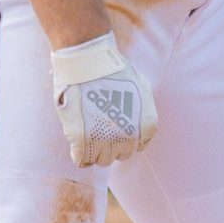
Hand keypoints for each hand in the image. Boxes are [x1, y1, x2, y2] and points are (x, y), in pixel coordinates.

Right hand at [50, 35, 156, 167]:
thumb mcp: (141, 87)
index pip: (138, 146)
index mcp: (146, 126)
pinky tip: (77, 143)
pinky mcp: (82, 140)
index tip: (115, 125)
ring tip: (88, 132)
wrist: (89, 61)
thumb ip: (142, 109)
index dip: (125, 136)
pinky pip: (82, 161)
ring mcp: (106, 140)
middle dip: (112, 144)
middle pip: (120, 155)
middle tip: (100, 126)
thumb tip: (133, 122)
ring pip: (102, 160)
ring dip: (96, 149)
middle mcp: (129, 137)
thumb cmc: (113, 69)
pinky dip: (80, 155)